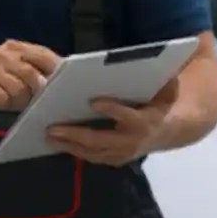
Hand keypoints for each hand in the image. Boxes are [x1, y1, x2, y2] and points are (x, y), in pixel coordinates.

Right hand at [0, 40, 60, 117]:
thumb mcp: (19, 76)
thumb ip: (37, 72)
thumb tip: (66, 79)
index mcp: (14, 47)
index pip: (42, 54)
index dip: (56, 69)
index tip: (66, 84)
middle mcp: (0, 53)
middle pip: (30, 72)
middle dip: (36, 90)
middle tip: (34, 100)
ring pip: (16, 87)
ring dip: (18, 100)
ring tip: (12, 101)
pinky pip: (1, 97)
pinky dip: (3, 103)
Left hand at [47, 76, 178, 166]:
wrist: (167, 130)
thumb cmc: (159, 102)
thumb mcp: (164, 88)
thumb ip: (157, 76)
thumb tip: (153, 57)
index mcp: (144, 121)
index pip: (126, 116)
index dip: (111, 109)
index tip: (93, 101)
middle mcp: (132, 141)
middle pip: (101, 139)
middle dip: (75, 134)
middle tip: (52, 127)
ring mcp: (123, 153)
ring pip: (93, 152)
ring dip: (69, 145)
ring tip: (48, 135)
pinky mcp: (115, 159)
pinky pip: (92, 157)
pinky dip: (74, 150)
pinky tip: (57, 142)